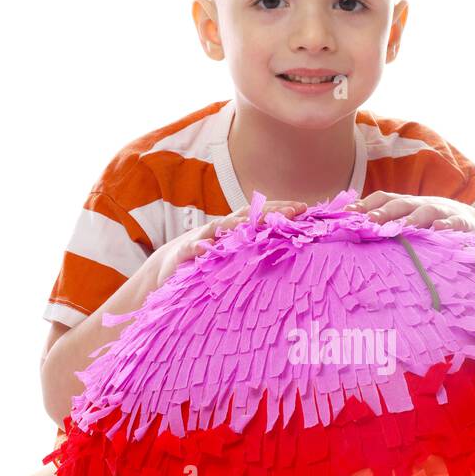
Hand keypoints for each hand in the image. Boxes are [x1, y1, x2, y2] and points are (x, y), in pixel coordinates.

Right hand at [142, 199, 306, 290]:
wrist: (170, 267)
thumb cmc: (208, 262)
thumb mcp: (234, 255)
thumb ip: (256, 249)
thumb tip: (288, 248)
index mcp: (235, 229)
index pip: (260, 214)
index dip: (280, 209)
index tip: (304, 208)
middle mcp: (220, 229)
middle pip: (248, 216)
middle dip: (270, 212)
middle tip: (294, 211)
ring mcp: (201, 239)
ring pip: (220, 228)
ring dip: (237, 224)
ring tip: (257, 222)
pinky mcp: (183, 254)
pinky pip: (190, 249)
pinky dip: (197, 247)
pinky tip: (205, 247)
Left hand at [346, 191, 474, 239]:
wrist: (470, 223)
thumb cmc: (429, 224)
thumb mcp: (408, 221)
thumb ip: (385, 223)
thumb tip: (350, 226)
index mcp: (405, 204)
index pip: (383, 198)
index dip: (366, 204)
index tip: (347, 213)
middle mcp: (421, 205)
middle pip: (400, 204)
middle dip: (385, 212)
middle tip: (370, 221)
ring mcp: (442, 212)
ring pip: (426, 211)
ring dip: (414, 218)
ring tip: (403, 227)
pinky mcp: (462, 224)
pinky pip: (455, 223)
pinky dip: (447, 225)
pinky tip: (438, 229)